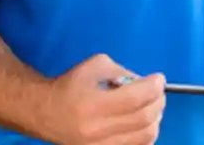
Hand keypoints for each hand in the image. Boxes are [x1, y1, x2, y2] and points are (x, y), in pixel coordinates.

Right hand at [40, 53, 165, 144]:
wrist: (45, 113)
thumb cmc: (71, 86)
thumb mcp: (95, 66)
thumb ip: (123, 72)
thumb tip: (146, 84)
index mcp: (91, 104)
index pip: (134, 99)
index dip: (154, 88)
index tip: (158, 79)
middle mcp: (95, 130)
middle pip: (144, 119)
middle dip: (158, 101)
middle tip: (158, 92)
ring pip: (146, 136)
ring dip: (155, 118)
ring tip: (151, 106)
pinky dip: (147, 133)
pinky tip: (142, 122)